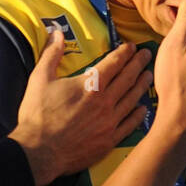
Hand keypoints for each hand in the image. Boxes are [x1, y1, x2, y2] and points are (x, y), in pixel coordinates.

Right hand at [10, 29, 151, 185]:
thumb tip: (56, 32)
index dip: (124, 53)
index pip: (114, 63)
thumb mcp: (39, 79)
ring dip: (142, 85)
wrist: (39, 153)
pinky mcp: (109, 140)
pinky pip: (130, 124)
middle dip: (138, 64)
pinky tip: (143, 108)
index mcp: (91, 85)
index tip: (131, 46)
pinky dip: (138, 115)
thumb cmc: (37, 115)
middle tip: (146, 55)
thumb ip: (51, 54)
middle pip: (128, 78)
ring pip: (132, 99)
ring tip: (148, 76)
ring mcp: (109, 122)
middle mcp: (105, 101)